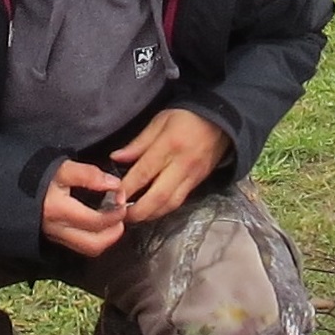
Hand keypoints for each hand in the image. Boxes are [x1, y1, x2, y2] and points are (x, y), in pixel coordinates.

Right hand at [41, 162, 127, 257]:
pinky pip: (78, 245)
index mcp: (58, 210)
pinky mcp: (52, 238)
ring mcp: (54, 236)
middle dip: (114, 232)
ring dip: (105, 238)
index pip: (95, 221)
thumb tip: (114, 184)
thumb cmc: (33, 174)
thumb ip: (89, 175)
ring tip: (112, 221)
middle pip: (93, 244)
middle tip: (121, 215)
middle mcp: (57, 229)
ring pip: (86, 248)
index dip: (115, 212)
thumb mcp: (60, 167)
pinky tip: (97, 224)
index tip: (120, 196)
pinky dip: (93, 237)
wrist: (6, 185)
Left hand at [110, 109, 231, 225]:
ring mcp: (192, 177)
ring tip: (133, 217)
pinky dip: (163, 210)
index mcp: (169, 146)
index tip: (112, 197)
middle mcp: (182, 165)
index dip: (127, 188)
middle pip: (158, 196)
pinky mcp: (198, 183)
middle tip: (120, 215)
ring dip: (150, 215)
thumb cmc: (187, 117)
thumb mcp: (160, 121)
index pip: (144, 172)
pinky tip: (151, 211)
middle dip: (138, 211)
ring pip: (170, 204)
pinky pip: (179, 201)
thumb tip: (116, 158)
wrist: (222, 121)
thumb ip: (138, 142)